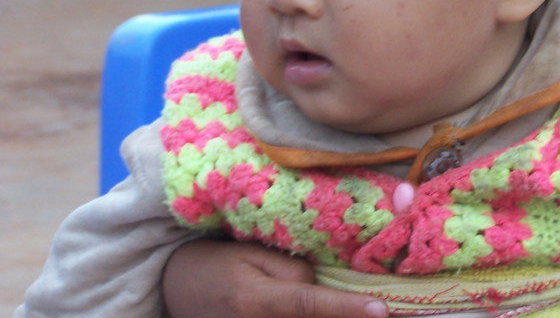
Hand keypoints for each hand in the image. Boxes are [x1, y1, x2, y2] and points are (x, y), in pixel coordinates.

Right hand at [163, 239, 387, 317]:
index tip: (382, 310)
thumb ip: (293, 272)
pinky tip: (325, 312)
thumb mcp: (253, 254)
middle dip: (342, 317)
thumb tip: (324, 291)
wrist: (172, 288)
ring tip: (354, 310)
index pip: (310, 304)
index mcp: (253, 299)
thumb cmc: (218, 263)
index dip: (347, 310)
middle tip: (375, 311)